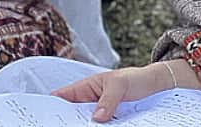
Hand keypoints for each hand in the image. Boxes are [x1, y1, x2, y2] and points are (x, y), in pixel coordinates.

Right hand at [53, 61, 181, 122]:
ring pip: (85, 124)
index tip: (46, 117)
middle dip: (66, 122)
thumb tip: (96, 118)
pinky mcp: (109, 123)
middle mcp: (88, 103)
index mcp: (84, 88)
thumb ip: (108, 99)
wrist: (153, 87)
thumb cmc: (133, 79)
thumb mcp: (120, 84)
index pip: (60, 97)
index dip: (51, 106)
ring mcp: (98, 114)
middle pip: (70, 115)